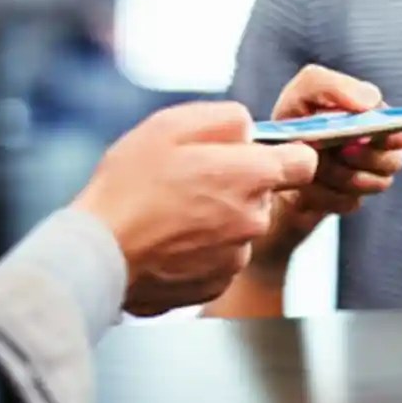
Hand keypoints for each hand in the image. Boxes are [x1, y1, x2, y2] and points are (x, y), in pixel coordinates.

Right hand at [70, 101, 318, 316]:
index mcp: (252, 176)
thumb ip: (226, 119)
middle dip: (238, 185)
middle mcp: (254, 219)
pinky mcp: (216, 283)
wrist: (97, 253)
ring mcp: (237, 256)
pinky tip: (167, 241)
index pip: (304, 162)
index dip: (285, 154)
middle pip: (265, 194)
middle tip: (190, 181)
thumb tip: (249, 130)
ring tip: (171, 214)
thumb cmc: (131, 185)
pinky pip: (219, 258)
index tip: (260, 155)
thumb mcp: (173, 125)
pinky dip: (200, 250)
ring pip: (240, 228)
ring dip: (217, 219)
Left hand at [246, 65, 401, 279]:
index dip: (392, 134)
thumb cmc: (292, 122)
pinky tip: (308, 186)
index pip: (401, 130)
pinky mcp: (348, 203)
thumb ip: (330, 85)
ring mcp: (365, 180)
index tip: (368, 133)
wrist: (266, 165)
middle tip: (341, 150)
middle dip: (365, 156)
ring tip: (318, 166)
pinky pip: (349, 203)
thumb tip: (370, 100)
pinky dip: (327, 194)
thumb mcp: (302, 94)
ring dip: (342, 174)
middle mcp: (377, 151)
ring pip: (375, 183)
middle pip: (394, 161)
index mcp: (373, 121)